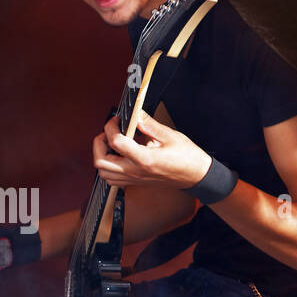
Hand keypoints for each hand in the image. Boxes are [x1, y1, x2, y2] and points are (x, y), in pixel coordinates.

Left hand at [94, 112, 212, 188]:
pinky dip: (108, 168)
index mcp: (145, 159)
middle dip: (99, 143)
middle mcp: (136, 171)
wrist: (197, 176)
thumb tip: (136, 115)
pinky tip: (117, 157)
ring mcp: (135, 179)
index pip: (116, 142)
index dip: (111, 127)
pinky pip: (112, 179)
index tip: (116, 120)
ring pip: (103, 172)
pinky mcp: (136, 182)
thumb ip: (150, 125)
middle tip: (108, 131)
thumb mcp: (171, 136)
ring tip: (111, 144)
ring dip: (101, 156)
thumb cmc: (188, 159)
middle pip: (101, 161)